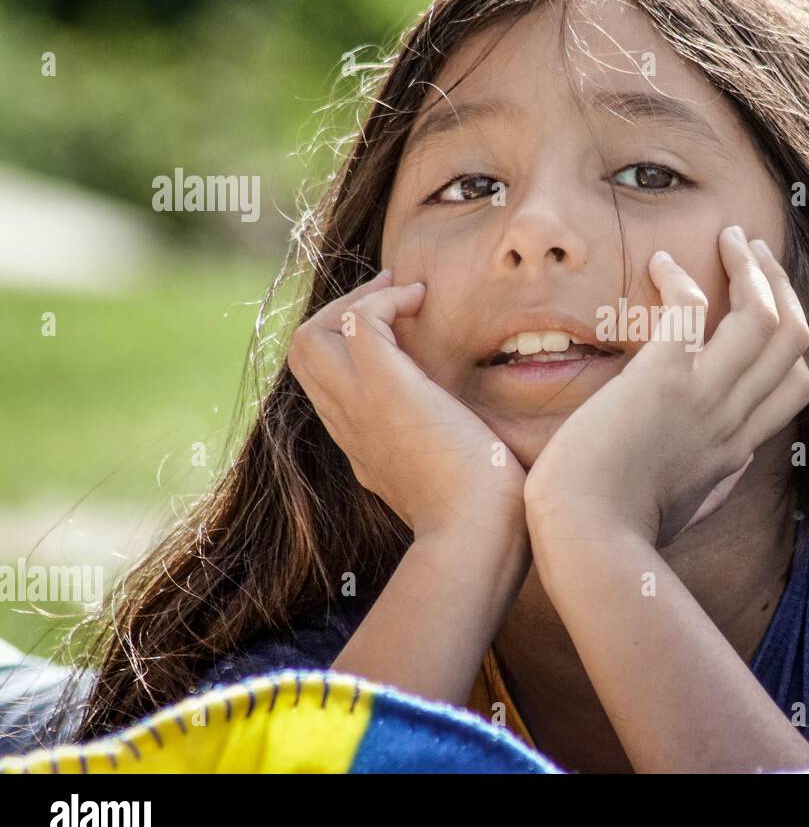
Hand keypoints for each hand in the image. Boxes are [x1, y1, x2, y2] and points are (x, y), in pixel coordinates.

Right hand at [287, 269, 526, 539]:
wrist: (477, 535)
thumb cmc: (486, 517)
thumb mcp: (455, 481)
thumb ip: (450, 457)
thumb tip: (476, 445)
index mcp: (366, 447)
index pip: (331, 387)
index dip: (351, 349)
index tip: (397, 327)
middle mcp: (352, 427)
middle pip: (305, 355)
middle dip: (340, 312)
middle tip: (390, 295)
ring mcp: (360, 407)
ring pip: (310, 336)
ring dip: (354, 301)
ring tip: (403, 291)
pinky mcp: (383, 388)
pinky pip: (358, 321)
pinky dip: (384, 298)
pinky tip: (422, 299)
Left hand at [523, 226, 808, 548]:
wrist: (587, 541)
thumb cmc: (618, 531)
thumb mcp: (687, 509)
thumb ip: (715, 480)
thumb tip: (733, 463)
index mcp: (736, 448)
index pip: (796, 384)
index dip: (791, 337)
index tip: (768, 305)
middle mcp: (732, 420)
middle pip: (792, 338)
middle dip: (780, 284)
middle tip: (756, 250)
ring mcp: (704, 399)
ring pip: (762, 316)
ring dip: (751, 267)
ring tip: (731, 237)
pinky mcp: (662, 381)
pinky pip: (691, 310)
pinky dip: (680, 278)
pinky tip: (660, 264)